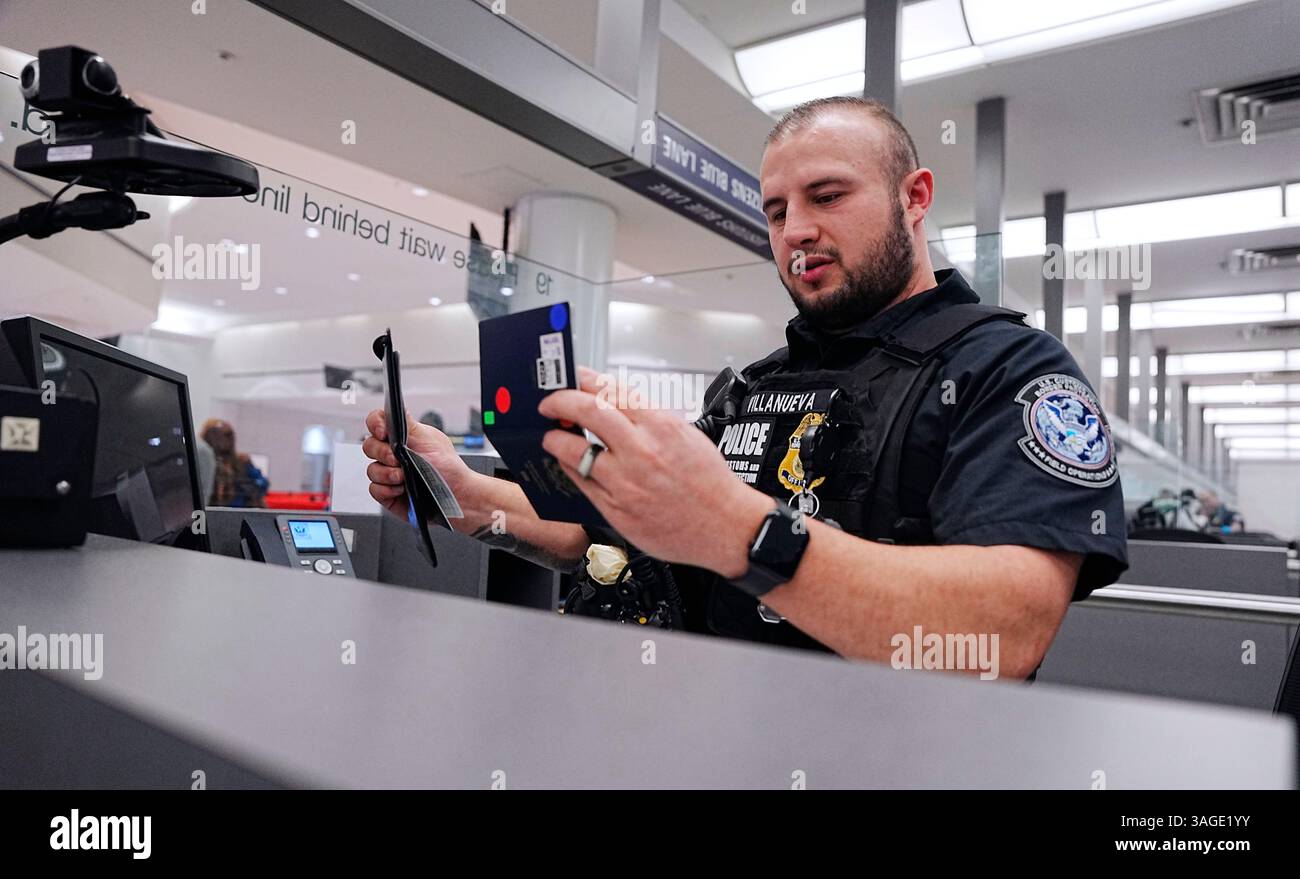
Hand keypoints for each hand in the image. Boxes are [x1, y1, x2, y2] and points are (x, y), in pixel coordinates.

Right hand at [362, 410, 477, 516]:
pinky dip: (386, 489)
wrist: (457, 493)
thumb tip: (398, 409)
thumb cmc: (447, 466)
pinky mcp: (387, 493)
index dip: (375, 424)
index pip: (377, 422)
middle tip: (396, 459)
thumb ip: (410, 425)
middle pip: (370, 446)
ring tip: (403, 477)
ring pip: (371, 470)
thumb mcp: (430, 440)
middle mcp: (391, 454)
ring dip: (386, 474)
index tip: (383, 432)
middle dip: (382, 452)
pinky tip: (401, 489)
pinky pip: (374, 489)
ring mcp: (388, 473)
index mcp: (401, 437)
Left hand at [538, 367, 771, 577]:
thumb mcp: (685, 434)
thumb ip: (649, 419)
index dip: (584, 379)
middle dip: (559, 402)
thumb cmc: (711, 484)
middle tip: (548, 404)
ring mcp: (626, 482)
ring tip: (552, 436)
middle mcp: (641, 452)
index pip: (611, 390)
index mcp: (661, 426)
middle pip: (586, 412)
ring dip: (555, 439)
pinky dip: (569, 468)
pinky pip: (581, 482)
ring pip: (573, 450)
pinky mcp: (616, 510)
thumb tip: (614, 404)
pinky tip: (567, 463)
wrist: (727, 527)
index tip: (572, 377)